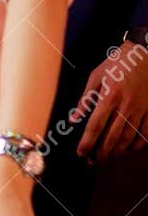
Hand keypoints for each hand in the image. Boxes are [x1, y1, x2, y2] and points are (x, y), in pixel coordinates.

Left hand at [71, 41, 147, 163]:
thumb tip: (73, 119)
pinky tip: (129, 149)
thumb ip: (85, 99)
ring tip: (107, 158)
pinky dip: (138, 144)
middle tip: (93, 161)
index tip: (81, 153)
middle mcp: (126, 106)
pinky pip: (146, 133)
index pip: (95, 126)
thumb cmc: (117, 63)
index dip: (87, 143)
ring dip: (117, 151)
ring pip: (129, 138)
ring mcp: (141, 109)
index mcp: (109, 97)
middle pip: (112, 137)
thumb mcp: (96, 77)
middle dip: (101, 153)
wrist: (146, 54)